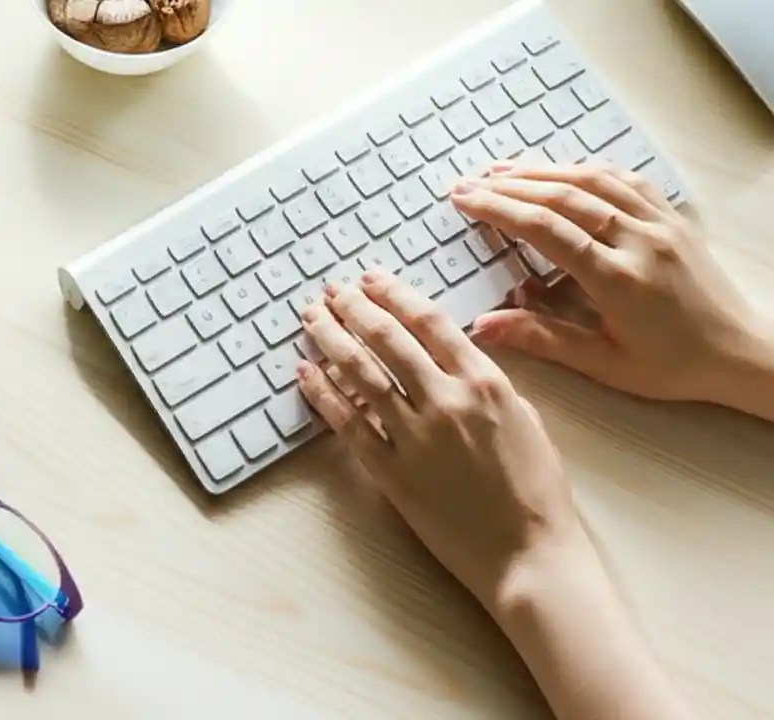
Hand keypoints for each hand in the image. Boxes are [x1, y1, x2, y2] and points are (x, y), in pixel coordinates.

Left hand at [296, 274, 695, 719]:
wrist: (530, 554)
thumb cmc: (537, 491)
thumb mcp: (525, 419)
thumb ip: (487, 381)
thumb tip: (453, 352)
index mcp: (486, 382)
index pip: (429, 322)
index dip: (394, 294)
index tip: (370, 278)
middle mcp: (447, 401)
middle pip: (387, 339)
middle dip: (353, 308)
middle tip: (329, 291)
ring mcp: (416, 437)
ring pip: (361, 375)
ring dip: (330, 340)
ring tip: (310, 319)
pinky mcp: (392, 473)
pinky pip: (348, 425)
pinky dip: (324, 394)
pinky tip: (306, 372)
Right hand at [450, 162, 773, 410]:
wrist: (742, 354)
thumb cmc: (674, 367)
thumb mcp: (604, 364)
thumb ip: (543, 339)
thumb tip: (484, 325)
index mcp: (619, 280)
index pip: (548, 230)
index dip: (499, 209)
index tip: (464, 201)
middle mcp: (640, 242)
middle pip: (564, 197)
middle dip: (508, 186)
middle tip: (468, 184)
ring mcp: (660, 224)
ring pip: (593, 180)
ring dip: (542, 171)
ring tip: (500, 170)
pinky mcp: (673, 218)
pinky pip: (625, 180)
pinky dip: (585, 170)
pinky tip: (560, 172)